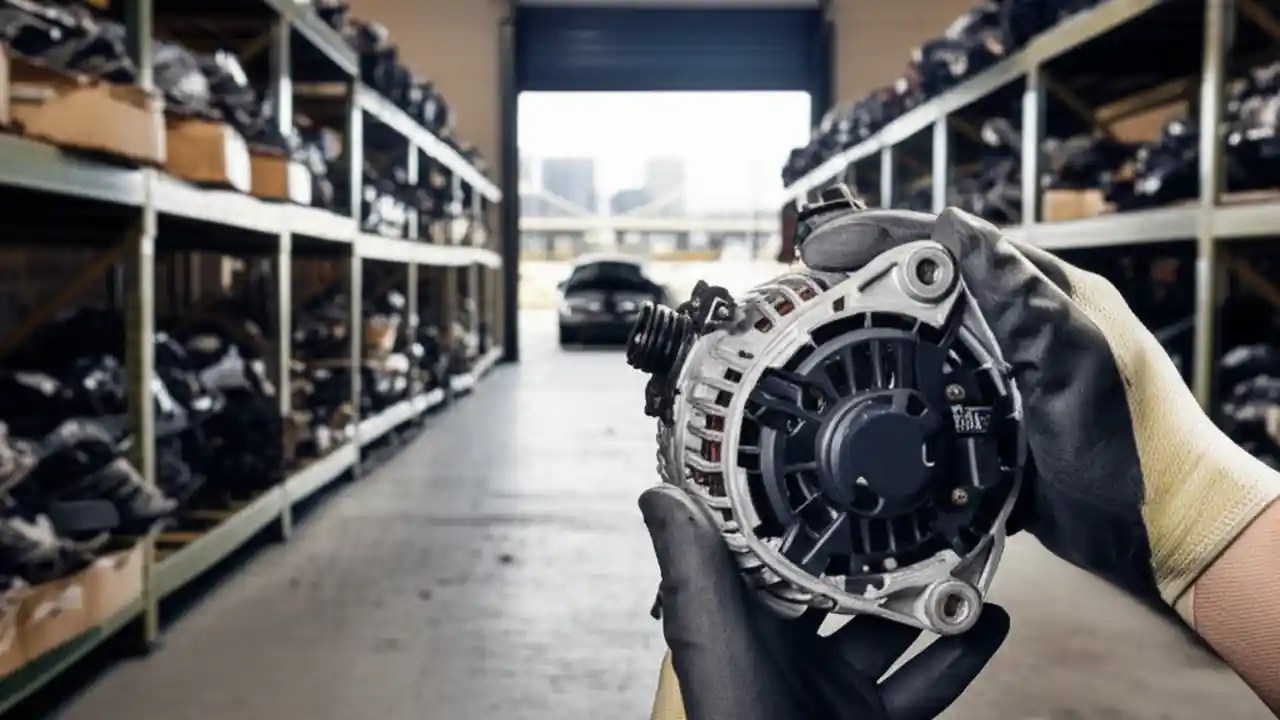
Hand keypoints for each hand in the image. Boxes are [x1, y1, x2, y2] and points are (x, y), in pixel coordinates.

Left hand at [641, 485, 1008, 719]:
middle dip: (873, 552)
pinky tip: (989, 620)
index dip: (792, 516)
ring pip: (892, 631)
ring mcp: (835, 689)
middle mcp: (788, 655)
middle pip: (839, 587)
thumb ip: (692, 567)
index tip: (823, 472)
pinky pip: (927, 682)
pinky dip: (961, 652)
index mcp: (742, 628)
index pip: (766, 556)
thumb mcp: (714, 636)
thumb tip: (660, 495)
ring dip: (929, 597)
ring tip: (963, 555)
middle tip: (909, 509)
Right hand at [797, 205, 1279, 607]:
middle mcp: (1014, 331)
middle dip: (860, 286)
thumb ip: (1020, 295)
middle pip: (922, 291)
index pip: (950, 246)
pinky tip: (858, 407)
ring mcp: (996, 379)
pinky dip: (890, 400)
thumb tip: (955, 227)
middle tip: (806, 296)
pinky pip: (925, 403)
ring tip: (818, 343)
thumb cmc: (1140, 442)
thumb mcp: (1077, 357)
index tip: (825, 247)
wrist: (1158, 530)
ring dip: (868, 342)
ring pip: (917, 345)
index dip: (881, 238)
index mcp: (1041, 297)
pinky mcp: (983, 427)